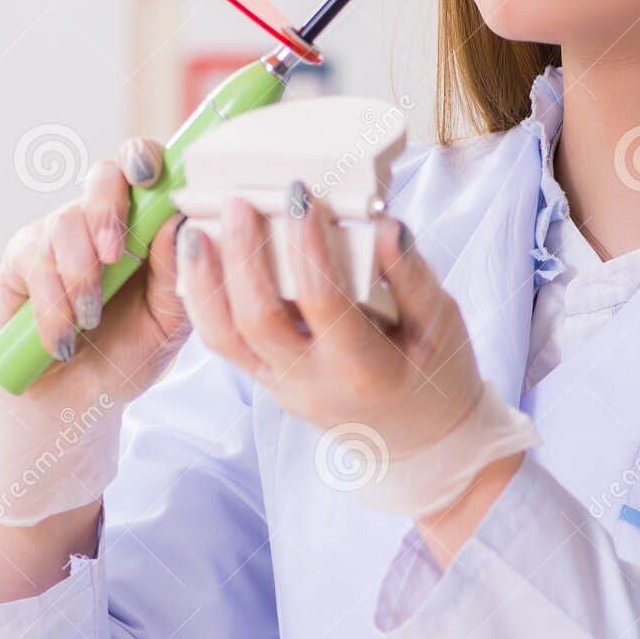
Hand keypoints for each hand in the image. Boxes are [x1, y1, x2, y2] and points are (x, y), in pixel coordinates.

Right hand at [0, 137, 189, 414]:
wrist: (76, 396)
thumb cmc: (130, 351)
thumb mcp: (168, 321)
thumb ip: (176, 274)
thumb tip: (179, 221)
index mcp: (147, 223)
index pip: (147, 167)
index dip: (145, 159)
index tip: (149, 177)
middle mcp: (102, 218)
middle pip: (102, 176)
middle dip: (109, 213)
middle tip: (117, 258)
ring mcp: (59, 232)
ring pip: (68, 222)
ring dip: (82, 276)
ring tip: (91, 321)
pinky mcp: (21, 256)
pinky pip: (37, 262)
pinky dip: (54, 306)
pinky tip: (65, 338)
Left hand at [178, 186, 482, 464]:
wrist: (421, 442)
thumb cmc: (437, 377)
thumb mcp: (443, 325)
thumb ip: (413, 276)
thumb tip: (386, 225)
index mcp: (363, 368)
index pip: (323, 301)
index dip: (308, 247)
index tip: (302, 197)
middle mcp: (313, 383)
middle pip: (257, 320)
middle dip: (242, 256)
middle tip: (239, 203)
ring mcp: (283, 387)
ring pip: (225, 337)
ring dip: (205, 281)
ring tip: (196, 231)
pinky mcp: (268, 383)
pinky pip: (226, 344)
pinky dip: (206, 301)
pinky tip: (201, 262)